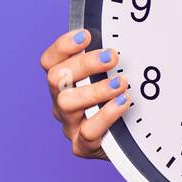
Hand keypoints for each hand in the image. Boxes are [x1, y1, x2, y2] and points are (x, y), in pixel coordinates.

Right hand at [40, 27, 131, 158]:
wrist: (130, 140)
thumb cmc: (119, 100)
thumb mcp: (113, 76)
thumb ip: (109, 59)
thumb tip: (128, 35)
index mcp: (64, 82)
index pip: (50, 60)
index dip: (63, 46)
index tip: (86, 35)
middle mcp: (61, 102)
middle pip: (56, 78)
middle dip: (84, 64)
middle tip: (112, 56)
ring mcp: (69, 124)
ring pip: (67, 104)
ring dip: (95, 90)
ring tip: (120, 83)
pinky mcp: (82, 145)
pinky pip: (88, 131)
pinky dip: (106, 115)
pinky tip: (123, 103)